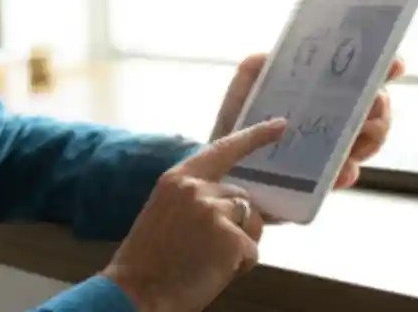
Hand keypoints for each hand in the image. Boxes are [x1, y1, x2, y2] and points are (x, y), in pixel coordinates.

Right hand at [103, 119, 287, 311]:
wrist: (136, 292)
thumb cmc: (149, 259)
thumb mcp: (166, 213)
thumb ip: (196, 199)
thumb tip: (237, 204)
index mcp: (178, 179)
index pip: (222, 149)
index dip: (255, 137)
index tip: (281, 125)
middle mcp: (198, 189)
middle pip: (242, 197)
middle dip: (236, 222)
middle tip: (206, 249)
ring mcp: (215, 212)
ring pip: (251, 223)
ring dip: (239, 244)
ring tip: (207, 261)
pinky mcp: (231, 239)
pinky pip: (252, 250)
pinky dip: (240, 266)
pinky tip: (212, 272)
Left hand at [209, 54, 403, 189]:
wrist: (225, 168)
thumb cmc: (238, 123)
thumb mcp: (242, 91)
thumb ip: (253, 70)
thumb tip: (268, 56)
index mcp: (322, 93)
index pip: (364, 78)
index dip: (385, 70)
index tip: (395, 66)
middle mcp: (336, 121)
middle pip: (377, 111)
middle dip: (380, 106)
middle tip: (372, 103)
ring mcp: (334, 152)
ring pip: (371, 142)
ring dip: (371, 137)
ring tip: (361, 132)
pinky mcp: (324, 182)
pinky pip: (345, 177)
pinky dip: (346, 172)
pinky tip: (342, 169)